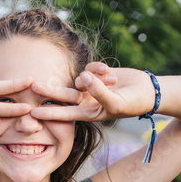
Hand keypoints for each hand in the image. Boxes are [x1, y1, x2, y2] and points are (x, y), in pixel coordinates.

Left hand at [29, 63, 154, 121]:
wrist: (148, 90)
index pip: (65, 114)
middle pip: (63, 95)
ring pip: (80, 78)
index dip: (49, 113)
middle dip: (49, 90)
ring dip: (93, 77)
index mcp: (89, 113)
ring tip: (111, 80)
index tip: (33, 113)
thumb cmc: (133, 103)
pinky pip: (90, 67)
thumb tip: (83, 77)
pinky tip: (111, 72)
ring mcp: (91, 86)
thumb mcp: (116, 103)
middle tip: (32, 85)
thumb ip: (99, 91)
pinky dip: (99, 68)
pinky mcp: (96, 73)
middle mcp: (87, 100)